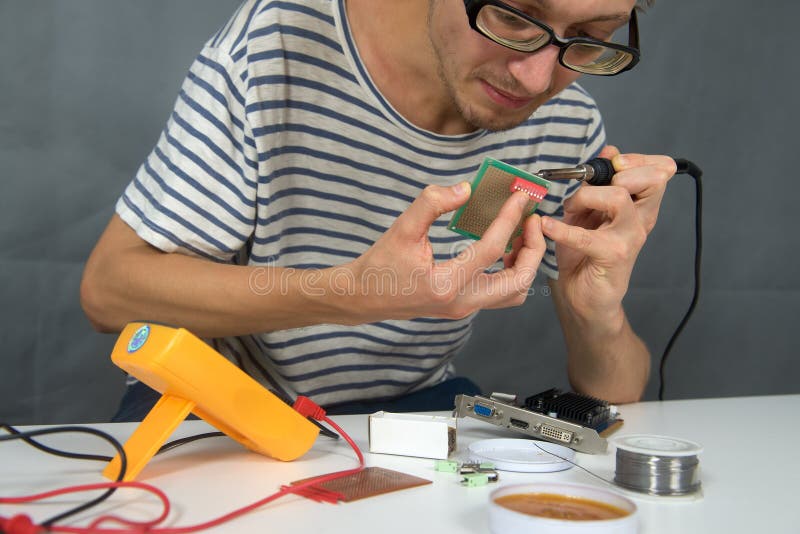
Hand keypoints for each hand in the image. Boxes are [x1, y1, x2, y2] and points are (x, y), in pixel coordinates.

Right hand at [347, 182, 546, 320]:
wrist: (363, 297)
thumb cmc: (380, 265)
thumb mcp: (402, 229)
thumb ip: (432, 203)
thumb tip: (466, 189)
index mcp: (446, 284)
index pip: (491, 250)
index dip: (509, 220)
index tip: (520, 198)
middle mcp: (461, 302)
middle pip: (518, 281)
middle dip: (534, 248)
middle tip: (531, 219)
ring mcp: (464, 308)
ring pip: (514, 292)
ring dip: (525, 263)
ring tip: (521, 233)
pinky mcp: (464, 306)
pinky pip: (500, 292)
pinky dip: (511, 270)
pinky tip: (503, 247)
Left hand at [542, 146, 676, 321]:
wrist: (582, 296)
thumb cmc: (584, 254)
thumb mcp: (589, 212)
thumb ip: (599, 183)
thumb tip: (610, 150)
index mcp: (640, 207)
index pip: (660, 171)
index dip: (638, 160)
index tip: (612, 162)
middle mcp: (641, 221)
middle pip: (651, 179)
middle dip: (618, 172)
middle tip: (590, 186)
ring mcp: (629, 238)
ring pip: (619, 199)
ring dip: (586, 196)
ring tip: (569, 208)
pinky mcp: (612, 256)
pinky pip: (587, 236)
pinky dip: (562, 229)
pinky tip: (548, 225)